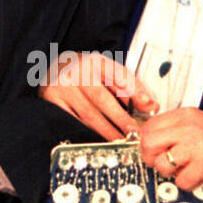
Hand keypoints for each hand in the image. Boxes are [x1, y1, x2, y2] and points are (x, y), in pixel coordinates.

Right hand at [39, 51, 157, 139]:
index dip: (135, 91)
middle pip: (102, 99)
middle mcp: (78, 71)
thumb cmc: (85, 73)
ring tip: (120, 141)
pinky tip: (97, 140)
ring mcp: (63, 87)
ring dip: (106, 131)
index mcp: (96, 61)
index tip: (148, 106)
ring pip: (88, 114)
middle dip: (120, 118)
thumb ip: (129, 86)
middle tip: (134, 133)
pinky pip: (73, 121)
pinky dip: (87, 132)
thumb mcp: (107, 72)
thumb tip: (150, 106)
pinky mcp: (52, 101)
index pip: (119, 75)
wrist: (52, 68)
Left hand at [140, 109, 202, 192]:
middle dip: (152, 158)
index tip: (154, 151)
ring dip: (171, 173)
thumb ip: (175, 129)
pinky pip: (181, 181)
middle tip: (165, 163)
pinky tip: (198, 176)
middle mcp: (188, 127)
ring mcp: (196, 144)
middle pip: (148, 144)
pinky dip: (188, 184)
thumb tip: (149, 141)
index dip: (146, 143)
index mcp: (185, 115)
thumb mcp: (198, 124)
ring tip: (185, 169)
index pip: (148, 127)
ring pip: (162, 164)